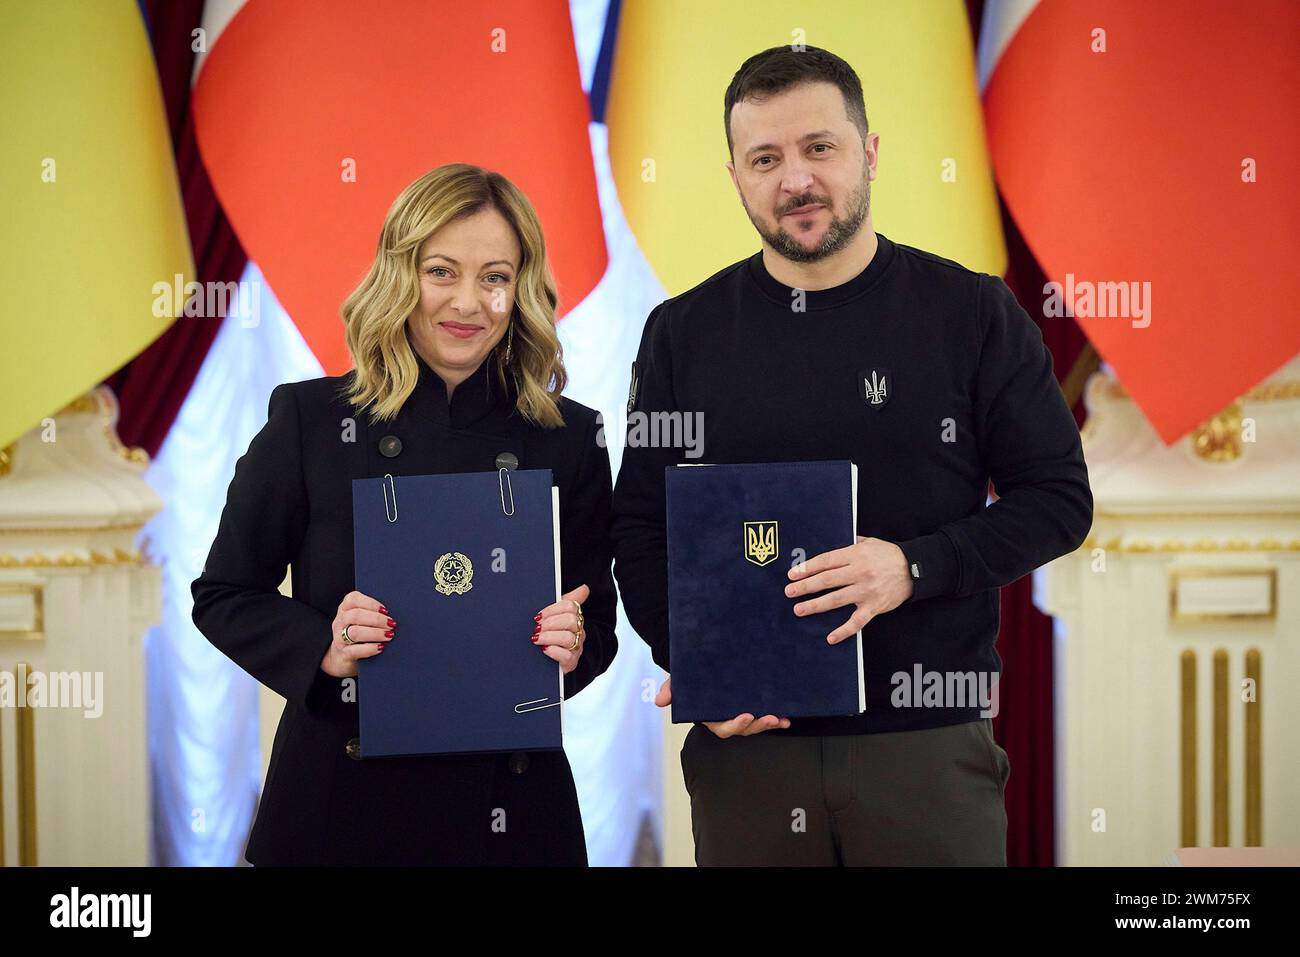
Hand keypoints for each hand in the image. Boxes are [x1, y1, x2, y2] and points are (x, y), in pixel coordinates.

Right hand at [321, 590, 393, 677]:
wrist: (343, 658)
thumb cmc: (359, 634)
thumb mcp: (361, 620)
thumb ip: (373, 613)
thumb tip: (393, 613)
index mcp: (345, 609)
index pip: (353, 599)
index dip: (371, 603)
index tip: (386, 610)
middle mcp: (340, 622)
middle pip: (355, 615)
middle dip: (377, 619)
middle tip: (391, 624)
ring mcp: (339, 639)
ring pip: (355, 632)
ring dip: (375, 633)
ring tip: (389, 635)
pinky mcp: (343, 654)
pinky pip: (355, 650)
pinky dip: (370, 648)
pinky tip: (381, 647)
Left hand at [533, 584, 589, 674]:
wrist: (547, 661)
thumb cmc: (551, 634)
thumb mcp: (555, 616)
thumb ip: (568, 601)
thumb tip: (585, 588)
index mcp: (575, 617)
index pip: (570, 606)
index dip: (552, 609)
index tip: (538, 616)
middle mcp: (579, 631)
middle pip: (571, 620)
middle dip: (550, 623)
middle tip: (537, 628)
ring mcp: (577, 647)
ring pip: (568, 638)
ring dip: (549, 637)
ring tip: (536, 639)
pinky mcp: (572, 662)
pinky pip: (566, 656)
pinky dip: (554, 651)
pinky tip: (544, 649)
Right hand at [653, 676, 789, 738]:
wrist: (701, 663)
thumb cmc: (689, 676)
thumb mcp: (679, 680)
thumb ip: (671, 689)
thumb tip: (658, 701)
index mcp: (709, 716)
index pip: (721, 726)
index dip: (734, 724)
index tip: (745, 716)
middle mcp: (725, 718)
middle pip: (742, 729)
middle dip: (756, 726)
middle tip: (769, 718)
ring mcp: (739, 713)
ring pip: (755, 725)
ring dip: (768, 723)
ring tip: (780, 719)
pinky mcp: (751, 706)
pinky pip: (764, 716)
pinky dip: (776, 719)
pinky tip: (787, 717)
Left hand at [785, 535, 913, 643]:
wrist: (916, 568)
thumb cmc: (889, 554)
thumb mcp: (869, 542)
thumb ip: (849, 543)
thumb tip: (829, 544)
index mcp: (855, 555)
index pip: (826, 561)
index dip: (807, 568)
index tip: (792, 574)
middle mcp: (859, 572)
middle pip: (826, 580)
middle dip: (805, 587)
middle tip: (789, 592)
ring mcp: (866, 591)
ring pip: (836, 600)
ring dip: (815, 606)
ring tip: (799, 609)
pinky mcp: (875, 606)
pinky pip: (857, 621)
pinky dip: (843, 631)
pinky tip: (830, 637)